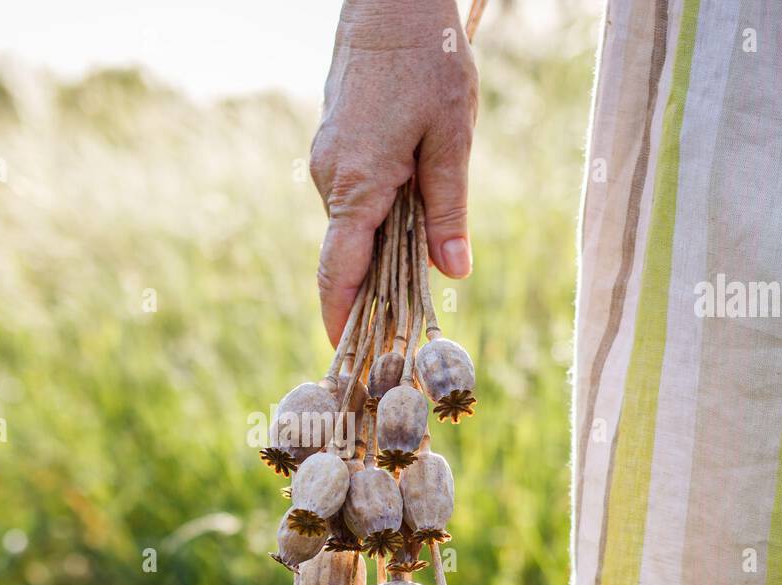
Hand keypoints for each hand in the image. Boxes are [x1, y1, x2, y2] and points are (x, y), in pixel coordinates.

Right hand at [310, 0, 478, 345]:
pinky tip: (411, 211)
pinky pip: (353, 199)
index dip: (340, 317)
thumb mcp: (452, 137)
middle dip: (374, 290)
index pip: (338, 271)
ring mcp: (327, 162)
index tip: (345, 352)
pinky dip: (377, 218)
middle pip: (347, 254)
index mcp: (357, 184)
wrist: (389, 2)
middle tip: (409, 324)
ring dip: (383, 247)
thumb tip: (454, 270)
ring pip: (353, 225)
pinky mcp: (334, 147)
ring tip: (423, 261)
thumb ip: (449, 208)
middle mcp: (331, 178)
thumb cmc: (426, 61)